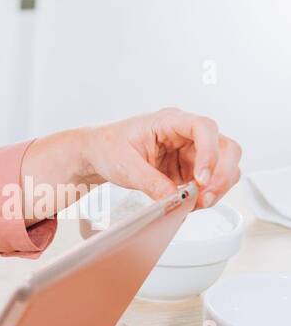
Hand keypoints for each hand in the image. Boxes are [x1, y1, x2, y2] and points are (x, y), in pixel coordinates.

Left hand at [80, 107, 242, 210]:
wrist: (99, 154)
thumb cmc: (109, 147)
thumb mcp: (125, 164)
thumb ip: (150, 182)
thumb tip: (175, 199)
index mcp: (170, 121)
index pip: (204, 127)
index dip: (210, 152)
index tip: (201, 179)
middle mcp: (186, 134)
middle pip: (226, 148)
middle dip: (221, 176)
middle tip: (204, 199)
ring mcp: (192, 151)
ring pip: (225, 167)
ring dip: (218, 188)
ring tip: (195, 204)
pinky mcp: (191, 169)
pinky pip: (212, 182)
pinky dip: (207, 195)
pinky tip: (190, 203)